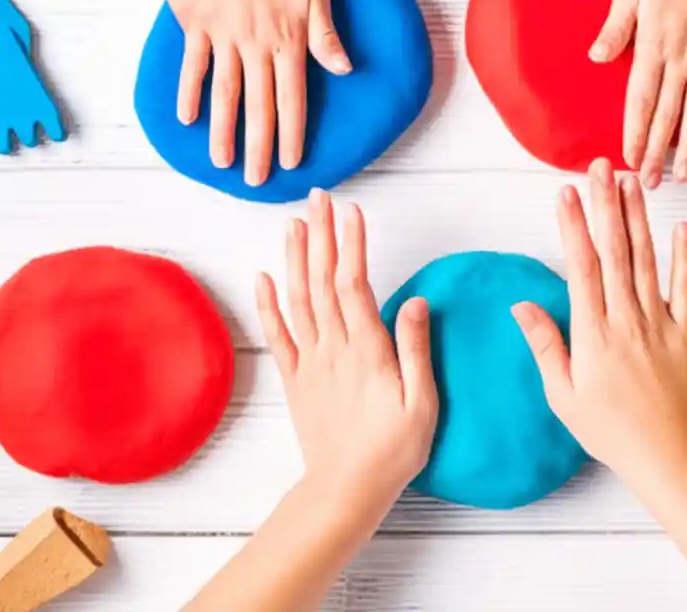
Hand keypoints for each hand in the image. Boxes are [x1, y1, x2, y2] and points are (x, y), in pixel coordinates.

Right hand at [170, 0, 351, 186]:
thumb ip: (326, 36)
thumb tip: (345, 70)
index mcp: (288, 41)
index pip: (291, 99)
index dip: (290, 133)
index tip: (290, 163)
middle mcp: (255, 44)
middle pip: (258, 105)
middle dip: (257, 147)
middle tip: (254, 180)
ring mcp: (223, 34)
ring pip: (224, 92)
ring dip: (223, 130)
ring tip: (221, 162)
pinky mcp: (196, 21)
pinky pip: (192, 63)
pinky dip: (188, 91)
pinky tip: (186, 118)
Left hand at [255, 190, 436, 503]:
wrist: (346, 489)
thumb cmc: (393, 450)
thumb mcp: (422, 403)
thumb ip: (415, 349)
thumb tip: (414, 301)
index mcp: (367, 350)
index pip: (355, 284)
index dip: (352, 244)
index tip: (352, 211)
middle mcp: (333, 349)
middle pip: (323, 282)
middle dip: (322, 236)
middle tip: (319, 198)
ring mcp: (311, 363)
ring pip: (299, 300)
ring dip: (296, 258)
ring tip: (294, 222)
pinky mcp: (297, 380)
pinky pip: (278, 335)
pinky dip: (269, 304)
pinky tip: (264, 276)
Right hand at [512, 159, 686, 487]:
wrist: (670, 456)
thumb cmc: (610, 432)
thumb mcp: (563, 396)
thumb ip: (545, 346)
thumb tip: (522, 305)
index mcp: (593, 335)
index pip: (582, 268)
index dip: (573, 227)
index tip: (565, 194)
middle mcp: (627, 321)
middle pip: (615, 252)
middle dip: (605, 205)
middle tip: (599, 167)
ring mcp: (659, 324)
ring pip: (647, 261)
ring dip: (638, 218)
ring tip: (631, 182)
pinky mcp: (685, 333)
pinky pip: (684, 287)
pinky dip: (683, 256)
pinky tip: (681, 227)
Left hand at [590, 0, 686, 187]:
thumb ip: (615, 29)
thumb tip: (597, 57)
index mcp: (653, 46)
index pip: (640, 100)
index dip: (634, 133)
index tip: (629, 159)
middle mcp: (682, 58)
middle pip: (668, 115)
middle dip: (657, 153)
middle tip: (652, 183)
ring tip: (686, 175)